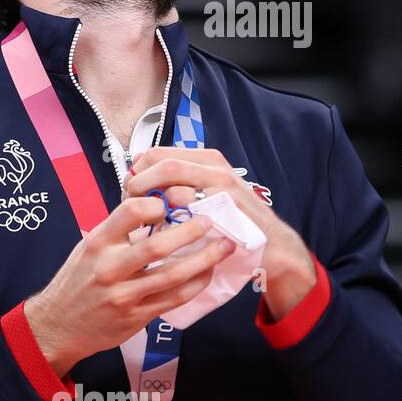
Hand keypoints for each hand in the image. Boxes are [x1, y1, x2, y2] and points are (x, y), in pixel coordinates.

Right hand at [24, 196, 235, 377]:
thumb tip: (157, 209)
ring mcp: (123, 295)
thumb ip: (119, 232)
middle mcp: (109, 268)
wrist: (59, 324)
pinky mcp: (136, 316)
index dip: (158, 205)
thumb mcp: (88, 248)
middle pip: (158, 245)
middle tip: (210, 222)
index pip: (131, 212)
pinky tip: (207, 273)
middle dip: (191, 231)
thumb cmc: (77, 280)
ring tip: (223, 247)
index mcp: (97, 243)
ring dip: (204, 259)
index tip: (172, 204)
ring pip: (173, 275)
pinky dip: (196, 284)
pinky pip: (175, 298)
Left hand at [124, 147, 315, 319]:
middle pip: (161, 165)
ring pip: (171, 189)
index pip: (156, 154)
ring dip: (152, 208)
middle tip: (132, 207)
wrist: (272, 246)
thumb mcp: (207, 191)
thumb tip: (137, 170)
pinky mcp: (226, 213)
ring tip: (148, 223)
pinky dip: (169, 225)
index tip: (129, 192)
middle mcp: (214, 167)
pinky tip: (164, 235)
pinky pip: (187, 216)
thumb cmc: (233, 221)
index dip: (136, 173)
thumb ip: (178, 180)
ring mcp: (222, 189)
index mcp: (206, 158)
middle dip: (139, 186)